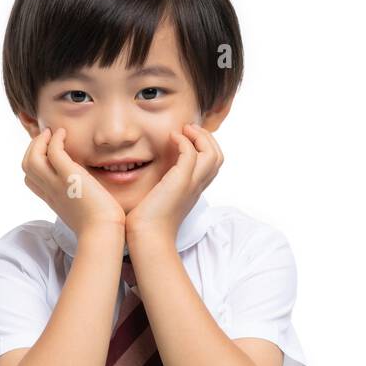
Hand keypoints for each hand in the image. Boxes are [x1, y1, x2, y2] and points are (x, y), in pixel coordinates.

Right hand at [22, 127, 124, 235]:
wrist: (102, 233)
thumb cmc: (101, 227)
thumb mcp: (83, 212)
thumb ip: (81, 201)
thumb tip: (92, 196)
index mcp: (53, 200)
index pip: (31, 180)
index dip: (35, 164)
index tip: (45, 153)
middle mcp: (50, 191)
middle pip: (27, 166)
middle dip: (33, 148)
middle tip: (46, 137)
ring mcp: (56, 184)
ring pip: (32, 158)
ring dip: (39, 141)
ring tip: (52, 132)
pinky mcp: (69, 176)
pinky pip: (53, 151)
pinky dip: (55, 139)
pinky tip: (63, 133)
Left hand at [125, 123, 222, 243]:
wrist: (148, 236)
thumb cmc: (148, 223)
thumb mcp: (160, 200)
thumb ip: (162, 186)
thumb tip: (150, 178)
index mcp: (195, 190)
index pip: (213, 164)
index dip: (205, 147)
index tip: (188, 137)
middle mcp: (198, 186)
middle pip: (218, 156)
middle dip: (206, 138)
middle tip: (189, 129)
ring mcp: (192, 184)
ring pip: (212, 153)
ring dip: (200, 136)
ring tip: (184, 129)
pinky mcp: (181, 181)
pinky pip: (191, 153)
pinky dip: (184, 140)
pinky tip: (171, 137)